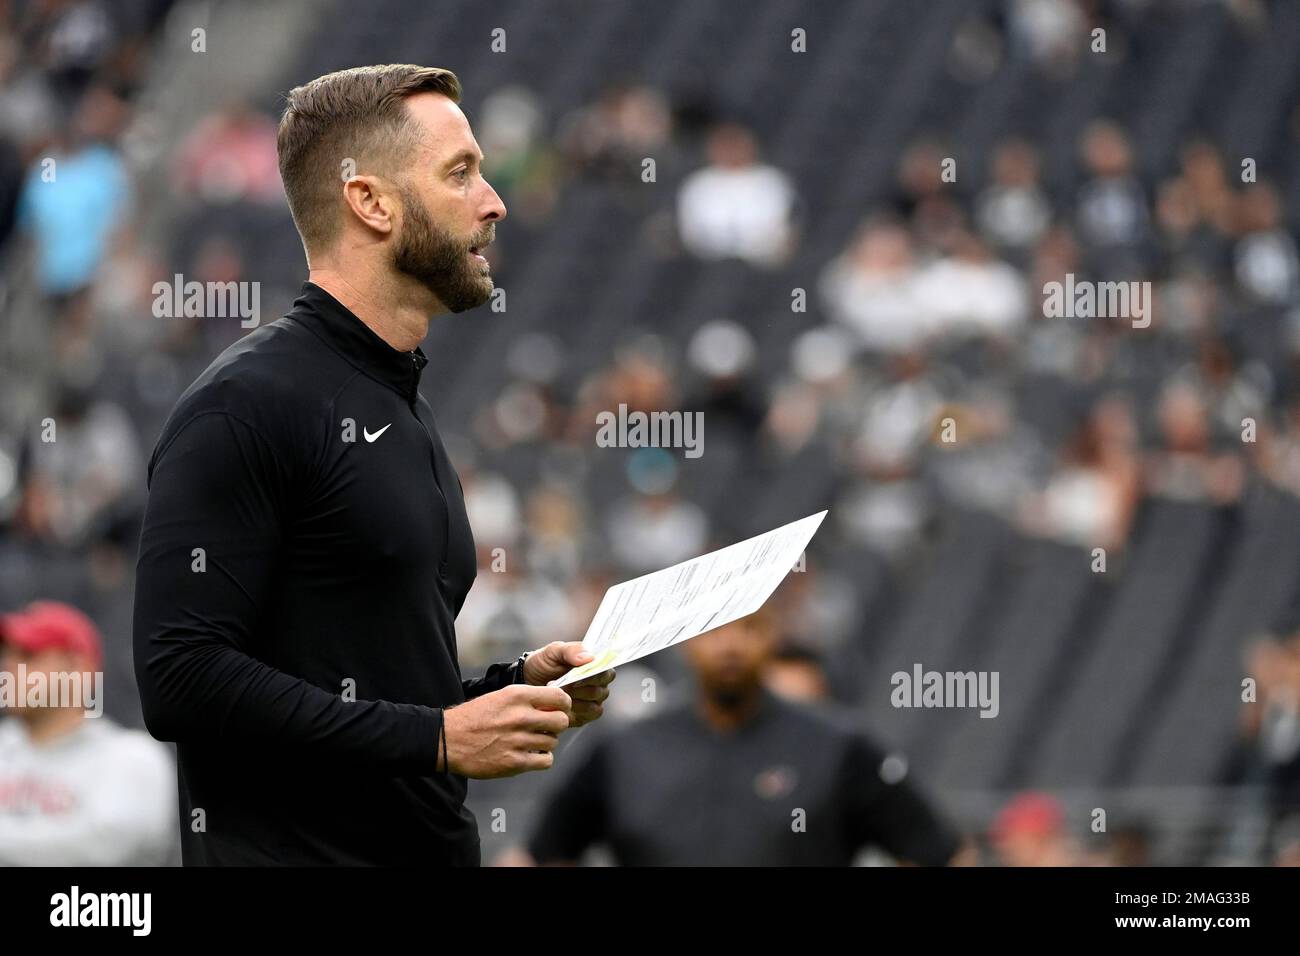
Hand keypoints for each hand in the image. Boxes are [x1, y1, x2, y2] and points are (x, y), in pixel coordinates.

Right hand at [442, 684, 571, 777]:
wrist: (449, 740)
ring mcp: (519, 741)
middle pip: (562, 721)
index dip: (563, 704)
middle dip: (557, 724)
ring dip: (547, 742)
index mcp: (517, 696)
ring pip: (554, 741)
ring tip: (532, 740)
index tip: (559, 708)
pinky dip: (542, 758)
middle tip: (547, 727)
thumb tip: (554, 705)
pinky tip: (531, 754)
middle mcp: (521, 717)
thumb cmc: (475, 717)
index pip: (560, 697)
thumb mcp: (501, 697)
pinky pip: (546, 760)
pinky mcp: (515, 762)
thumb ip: (528, 699)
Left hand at [521, 641, 615, 726]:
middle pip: (602, 691)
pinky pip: (587, 718)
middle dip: (580, 690)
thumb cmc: (544, 663)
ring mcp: (592, 702)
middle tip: (561, 685)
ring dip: (575, 701)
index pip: (607, 672)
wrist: (527, 680)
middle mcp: (598, 684)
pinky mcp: (583, 717)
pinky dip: (573, 712)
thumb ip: (571, 650)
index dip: (595, 676)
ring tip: (557, 694)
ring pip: (594, 706)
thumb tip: (590, 658)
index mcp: (595, 665)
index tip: (577, 676)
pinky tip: (559, 705)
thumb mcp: (554, 651)